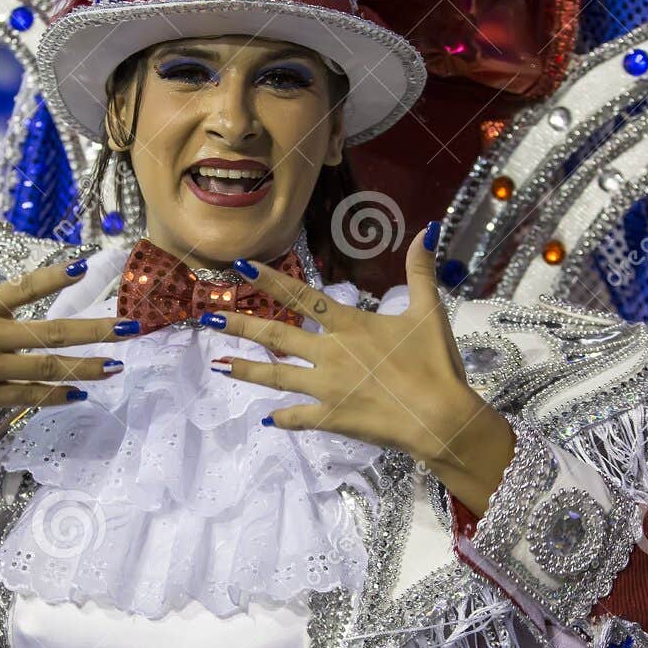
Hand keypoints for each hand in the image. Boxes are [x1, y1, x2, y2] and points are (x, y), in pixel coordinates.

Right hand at [0, 201, 130, 447]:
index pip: (24, 286)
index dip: (54, 277)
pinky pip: (25, 396)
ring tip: (115, 365)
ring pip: (46, 369)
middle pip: (51, 332)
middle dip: (94, 329)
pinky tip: (80, 394)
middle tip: (130, 326)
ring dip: (85, 367)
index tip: (84, 268)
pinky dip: (53, 395)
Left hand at [210, 223, 515, 515]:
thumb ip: (420, 271)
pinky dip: (282, 417)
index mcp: (350, 325)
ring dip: (245, 369)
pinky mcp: (331, 417)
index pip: (302, 297)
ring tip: (218, 364)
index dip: (270, 281)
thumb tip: (427, 229)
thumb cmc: (434, 363)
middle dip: (241, 324)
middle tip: (208, 318)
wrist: (438, 416)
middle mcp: (329, 353)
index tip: (240, 268)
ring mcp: (326, 387)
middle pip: (276, 336)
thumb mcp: (430, 311)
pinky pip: (299, 417)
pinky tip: (266, 418)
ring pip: (276, 376)